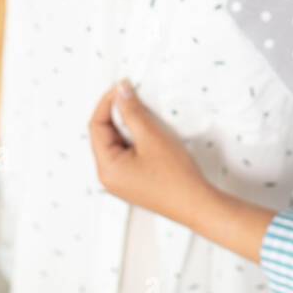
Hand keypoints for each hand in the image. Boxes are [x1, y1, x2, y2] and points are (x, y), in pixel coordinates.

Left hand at [89, 79, 211, 224]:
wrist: (197, 203)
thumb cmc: (176, 179)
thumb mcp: (152, 137)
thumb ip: (132, 111)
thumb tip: (120, 93)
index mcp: (107, 167)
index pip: (96, 126)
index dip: (107, 103)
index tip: (121, 88)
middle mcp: (109, 176)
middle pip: (104, 134)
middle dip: (118, 114)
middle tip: (135, 98)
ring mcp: (121, 180)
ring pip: (117, 142)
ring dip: (129, 126)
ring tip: (147, 117)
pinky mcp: (134, 180)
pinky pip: (127, 153)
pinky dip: (136, 139)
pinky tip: (150, 134)